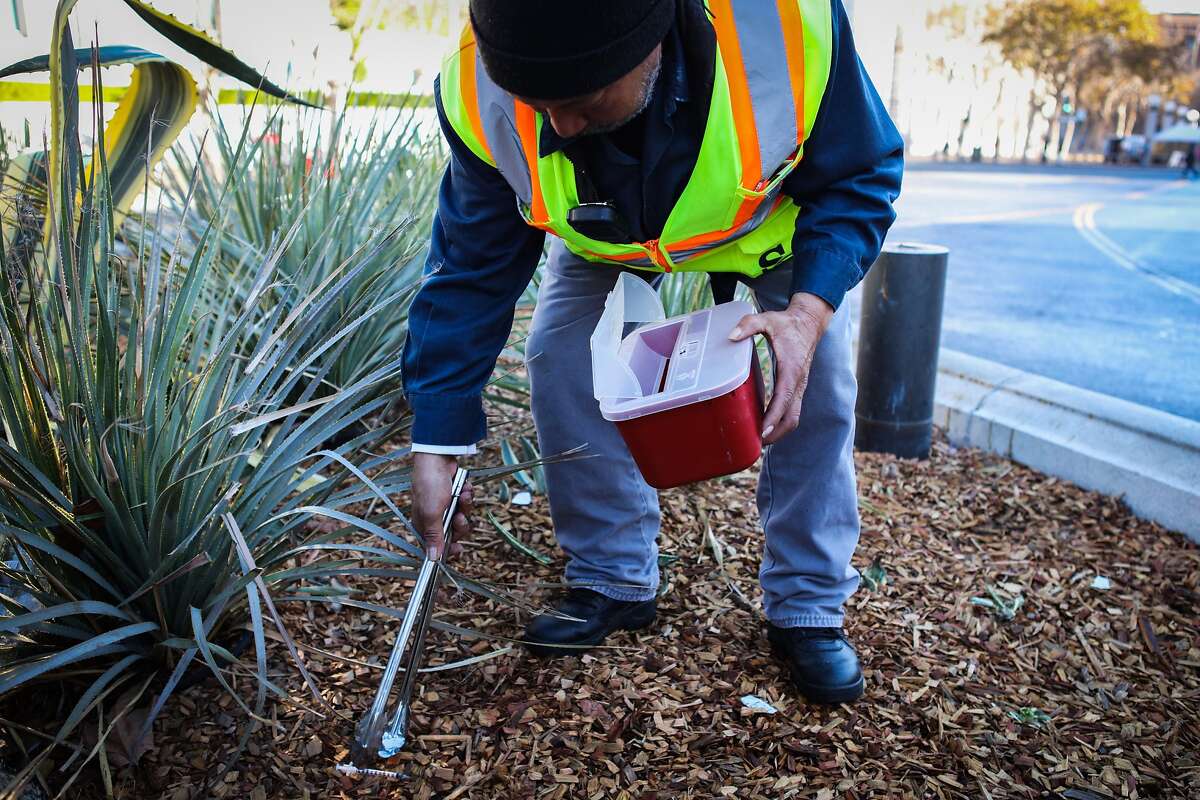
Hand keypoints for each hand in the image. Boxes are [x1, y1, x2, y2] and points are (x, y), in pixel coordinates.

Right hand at [411, 452, 473, 560]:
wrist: (438, 457)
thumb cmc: (430, 484)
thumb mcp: (431, 513)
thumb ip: (434, 536)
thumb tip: (432, 559)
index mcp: (423, 525)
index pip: (435, 546)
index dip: (448, 550)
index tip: (459, 550)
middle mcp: (433, 518)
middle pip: (454, 533)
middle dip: (460, 524)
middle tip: (459, 516)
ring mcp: (445, 507)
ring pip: (462, 518)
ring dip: (465, 507)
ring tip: (463, 496)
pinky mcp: (454, 497)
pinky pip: (466, 504)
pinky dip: (467, 496)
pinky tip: (464, 488)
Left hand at [728, 292, 832, 445]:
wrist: (809, 322)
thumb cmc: (787, 323)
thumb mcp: (768, 319)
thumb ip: (749, 325)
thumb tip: (732, 336)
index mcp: (792, 369)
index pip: (784, 400)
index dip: (773, 418)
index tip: (763, 432)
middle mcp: (798, 382)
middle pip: (792, 416)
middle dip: (777, 433)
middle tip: (757, 444)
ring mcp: (799, 386)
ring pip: (794, 416)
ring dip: (780, 431)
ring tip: (760, 441)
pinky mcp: (797, 387)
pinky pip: (791, 410)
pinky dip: (781, 422)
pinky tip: (766, 426)